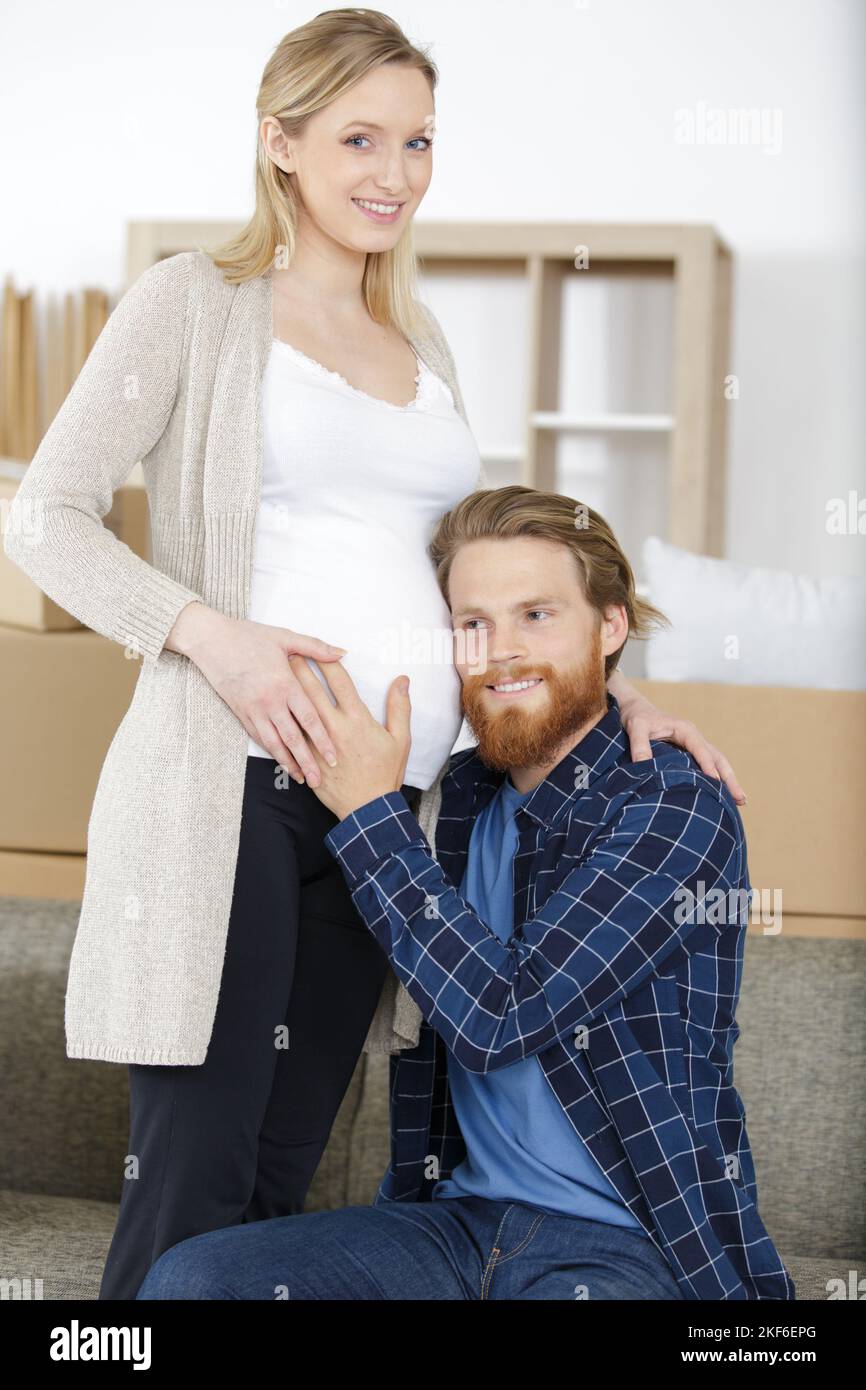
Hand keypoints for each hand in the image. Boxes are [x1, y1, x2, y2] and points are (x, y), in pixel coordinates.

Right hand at [167, 603, 347, 785]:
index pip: (309, 719)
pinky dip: (270, 751)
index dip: (322, 741)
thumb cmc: (248, 636)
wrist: (210, 640)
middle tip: (319, 781)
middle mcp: (270, 701)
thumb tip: (342, 653)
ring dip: (288, 762)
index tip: (333, 758)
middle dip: (307, 762)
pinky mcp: (240, 712)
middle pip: (293, 738)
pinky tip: (280, 761)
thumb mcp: (284, 637)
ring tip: (300, 778)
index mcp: (285, 684)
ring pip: (274, 743)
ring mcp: (253, 709)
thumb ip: (316, 647)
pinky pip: (258, 736)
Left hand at [286, 654, 412, 819]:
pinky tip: (276, 709)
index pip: (341, 683)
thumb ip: (399, 707)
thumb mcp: (401, 739)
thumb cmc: (386, 772)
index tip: (320, 649)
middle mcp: (334, 728)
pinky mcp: (308, 759)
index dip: (328, 662)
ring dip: (288, 691)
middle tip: (289, 652)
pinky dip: (284, 720)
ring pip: (297, 712)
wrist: (368, 808)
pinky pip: (292, 736)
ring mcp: (317, 745)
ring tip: (277, 675)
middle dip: (300, 669)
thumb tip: (402, 680)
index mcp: (357, 720)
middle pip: (312, 691)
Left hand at [609, 671, 745, 804]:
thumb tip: (644, 766)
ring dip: (728, 780)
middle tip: (741, 799)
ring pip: (717, 762)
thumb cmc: (635, 717)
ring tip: (740, 801)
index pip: (701, 749)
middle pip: (717, 758)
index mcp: (685, 730)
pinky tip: (721, 794)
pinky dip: (717, 778)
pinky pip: (707, 765)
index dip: (709, 766)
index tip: (716, 783)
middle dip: (729, 778)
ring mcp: (693, 745)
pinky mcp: (689, 753)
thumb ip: (640, 746)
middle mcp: (693, 737)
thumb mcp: (635, 728)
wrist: (633, 708)